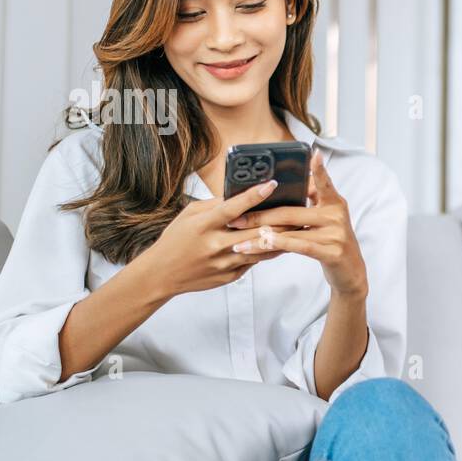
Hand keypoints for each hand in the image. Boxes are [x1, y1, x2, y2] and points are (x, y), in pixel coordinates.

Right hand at [131, 179, 286, 298]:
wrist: (162, 274)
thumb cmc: (176, 240)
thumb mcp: (189, 215)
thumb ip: (214, 205)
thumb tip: (239, 195)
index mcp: (203, 226)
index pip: (232, 209)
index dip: (252, 196)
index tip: (271, 184)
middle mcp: (215, 245)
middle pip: (255, 231)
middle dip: (280, 219)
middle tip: (299, 207)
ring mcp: (225, 262)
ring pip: (261, 249)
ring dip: (282, 237)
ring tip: (298, 225)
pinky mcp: (231, 275)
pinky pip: (256, 261)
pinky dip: (269, 251)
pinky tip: (283, 242)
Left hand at [226, 149, 367, 298]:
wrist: (351, 272)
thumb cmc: (331, 242)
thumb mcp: (326, 218)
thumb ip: (312, 201)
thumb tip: (285, 186)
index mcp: (335, 202)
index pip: (324, 183)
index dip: (319, 170)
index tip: (314, 154)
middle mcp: (337, 215)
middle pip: (291, 212)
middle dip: (260, 216)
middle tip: (236, 219)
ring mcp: (336, 234)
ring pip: (291, 232)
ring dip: (262, 237)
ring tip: (239, 242)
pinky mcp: (333, 252)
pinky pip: (300, 246)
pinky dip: (280, 245)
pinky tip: (263, 245)